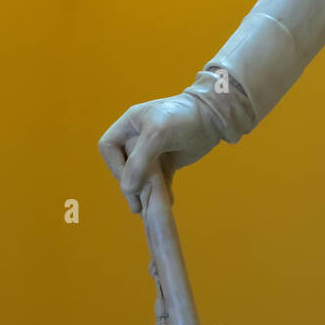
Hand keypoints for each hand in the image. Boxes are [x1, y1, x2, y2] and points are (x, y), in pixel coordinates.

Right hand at [98, 94, 221, 214]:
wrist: (215, 117)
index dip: (114, 164)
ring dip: (143, 193)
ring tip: (148, 208)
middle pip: (124, 166)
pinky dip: (160, 193)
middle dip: (130, 184)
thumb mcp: (157, 134)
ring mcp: (154, 151)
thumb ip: (139, 161)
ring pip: (140, 176)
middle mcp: (138, 137)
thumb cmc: (183, 117)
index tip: (128, 177)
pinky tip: (167, 202)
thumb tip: (127, 188)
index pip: (108, 147)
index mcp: (131, 124)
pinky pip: (158, 181)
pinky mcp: (168, 161)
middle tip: (138, 203)